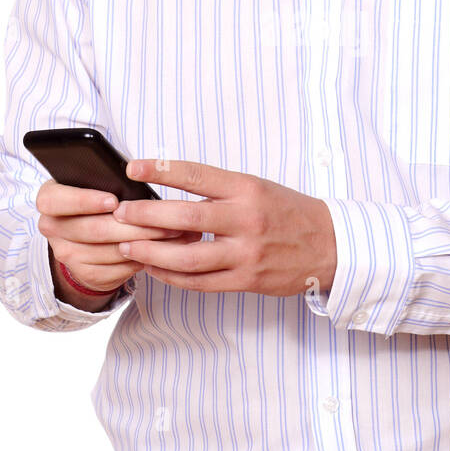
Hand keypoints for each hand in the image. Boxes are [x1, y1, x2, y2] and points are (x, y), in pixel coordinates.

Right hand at [35, 180, 198, 295]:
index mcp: (50, 199)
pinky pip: (117, 269)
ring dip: (145, 242)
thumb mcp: (95, 183)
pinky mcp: (86, 274)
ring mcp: (67, 254)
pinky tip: (163, 250)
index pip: (55, 200)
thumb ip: (107, 180)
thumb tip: (138, 177)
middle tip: (165, 217)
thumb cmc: (98, 200)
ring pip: (109, 250)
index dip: (84, 201)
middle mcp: (52, 228)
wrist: (89, 237)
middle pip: (92, 229)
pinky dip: (142, 259)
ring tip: (175, 231)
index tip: (113, 200)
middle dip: (132, 224)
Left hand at [108, 159, 337, 297]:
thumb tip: (171, 188)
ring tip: (127, 246)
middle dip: (146, 217)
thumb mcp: (258, 187)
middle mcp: (246, 219)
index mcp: (247, 189)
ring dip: (151, 253)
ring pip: (187, 257)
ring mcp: (246, 253)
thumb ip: (219, 190)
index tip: (134, 168)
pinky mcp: (247, 280)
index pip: (196, 175)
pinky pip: (200, 282)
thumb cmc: (288, 212)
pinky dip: (172, 276)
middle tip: (120, 214)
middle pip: (185, 218)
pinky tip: (155, 268)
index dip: (161, 170)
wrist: (329, 245)